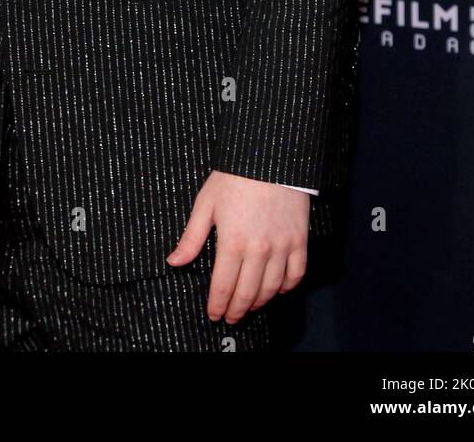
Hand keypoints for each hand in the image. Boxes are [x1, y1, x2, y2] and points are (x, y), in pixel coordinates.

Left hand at [167, 171, 308, 322]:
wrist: (268, 156)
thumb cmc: (234, 177)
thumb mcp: (206, 204)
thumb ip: (191, 237)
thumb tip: (174, 261)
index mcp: (232, 242)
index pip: (223, 286)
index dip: (217, 305)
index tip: (214, 314)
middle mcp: (258, 249)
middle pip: (247, 293)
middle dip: (236, 310)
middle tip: (230, 317)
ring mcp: (281, 246)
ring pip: (271, 288)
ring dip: (259, 302)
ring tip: (250, 306)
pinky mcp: (299, 240)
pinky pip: (296, 274)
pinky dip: (287, 287)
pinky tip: (277, 289)